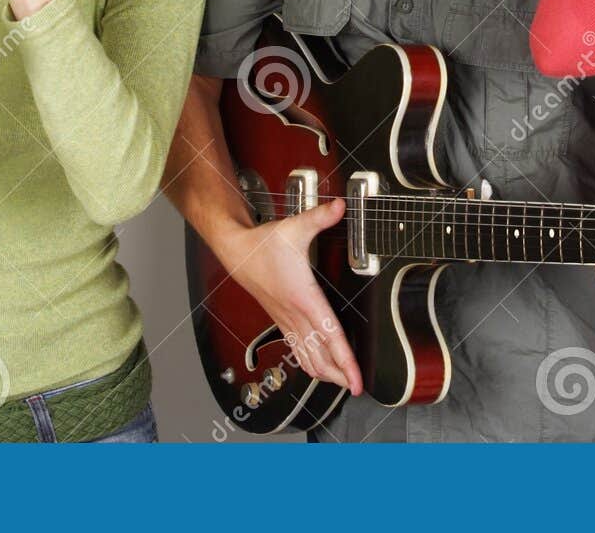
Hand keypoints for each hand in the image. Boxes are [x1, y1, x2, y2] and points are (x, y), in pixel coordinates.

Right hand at [214, 197, 363, 394]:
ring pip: (307, 356)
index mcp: (303, 297)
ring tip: (343, 383)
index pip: (329, 335)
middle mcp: (295, 314)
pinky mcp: (281, 319)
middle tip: (357, 388)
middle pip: (320, 355)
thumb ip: (321, 217)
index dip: (345, 360)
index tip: (356, 379)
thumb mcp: (295, 227)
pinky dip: (310, 362)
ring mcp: (287, 320)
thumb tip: (341, 206)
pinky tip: (318, 369)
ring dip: (325, 373)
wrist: (236, 252)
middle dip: (339, 375)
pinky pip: (297, 349)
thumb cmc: (264, 243)